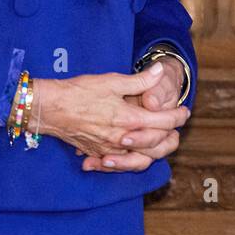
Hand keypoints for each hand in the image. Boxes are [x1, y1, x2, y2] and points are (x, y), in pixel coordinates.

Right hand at [76, 63, 191, 172]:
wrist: (49, 109)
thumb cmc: (79, 91)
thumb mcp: (112, 80)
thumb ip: (140, 80)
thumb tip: (160, 71)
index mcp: (128, 119)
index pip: (163, 122)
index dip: (177, 116)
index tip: (184, 111)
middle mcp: (121, 139)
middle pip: (156, 145)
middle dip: (170, 136)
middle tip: (176, 126)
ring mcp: (108, 149)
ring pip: (139, 159)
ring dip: (153, 151)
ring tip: (159, 140)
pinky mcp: (97, 153)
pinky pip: (119, 162)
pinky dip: (130, 159)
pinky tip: (132, 150)